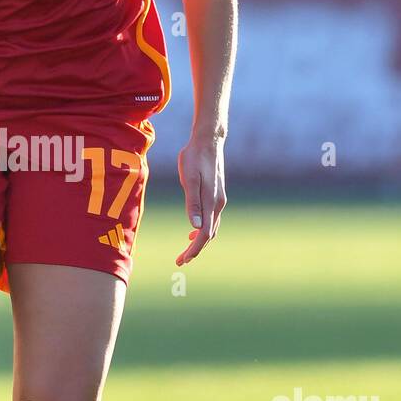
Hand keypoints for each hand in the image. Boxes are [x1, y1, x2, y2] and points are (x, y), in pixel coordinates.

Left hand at [175, 133, 226, 265]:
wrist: (209, 140)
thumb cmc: (195, 157)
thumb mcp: (190, 178)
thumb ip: (192, 202)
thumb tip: (194, 227)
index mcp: (212, 202)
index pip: (204, 234)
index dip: (194, 250)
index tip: (182, 260)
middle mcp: (218, 204)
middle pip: (209, 234)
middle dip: (196, 250)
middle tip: (180, 260)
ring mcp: (219, 199)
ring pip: (211, 227)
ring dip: (200, 241)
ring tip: (186, 251)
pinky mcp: (216, 194)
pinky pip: (211, 218)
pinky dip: (203, 229)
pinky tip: (193, 230)